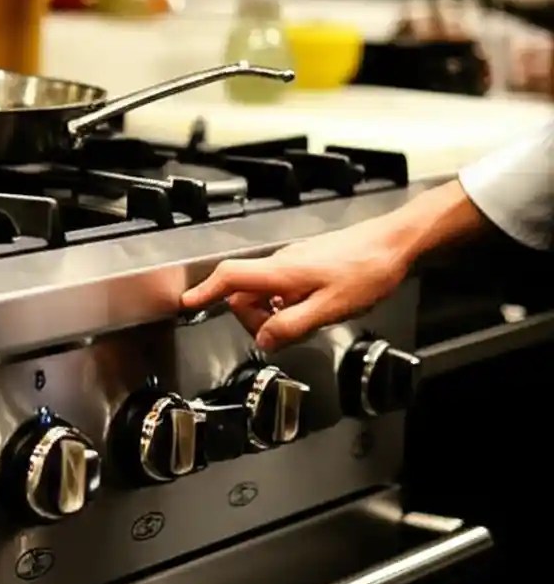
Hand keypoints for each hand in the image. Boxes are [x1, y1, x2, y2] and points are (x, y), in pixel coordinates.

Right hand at [180, 217, 413, 350]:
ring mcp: (295, 260)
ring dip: (274, 312)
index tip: (187, 302)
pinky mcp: (308, 262)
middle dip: (253, 317)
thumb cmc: (368, 271)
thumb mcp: (329, 309)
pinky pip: (283, 286)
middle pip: (244, 291)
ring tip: (307, 321)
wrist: (396, 243)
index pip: (229, 277)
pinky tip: (315, 309)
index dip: (204, 290)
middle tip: (280, 334)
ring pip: (265, 290)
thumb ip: (291, 326)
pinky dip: (288, 302)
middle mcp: (282, 262)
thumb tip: (264, 340)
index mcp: (281, 272)